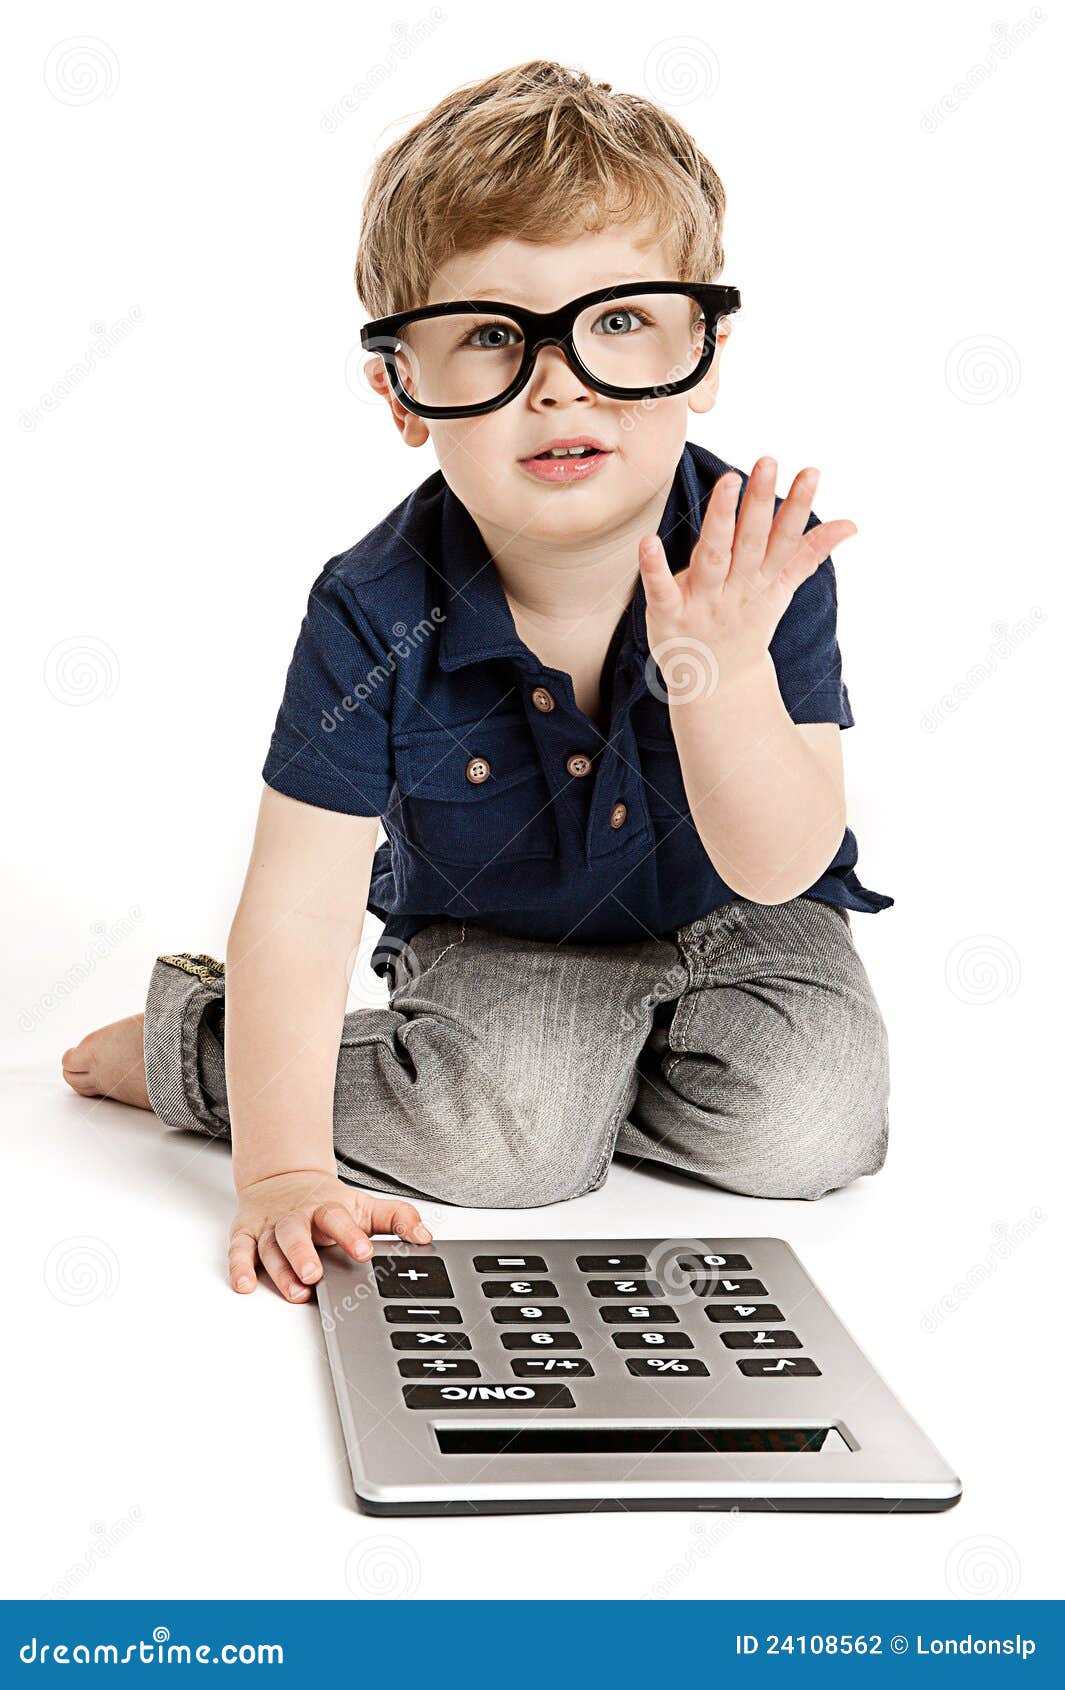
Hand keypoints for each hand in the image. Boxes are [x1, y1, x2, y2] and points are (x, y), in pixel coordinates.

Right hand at [228, 1169, 431, 1302]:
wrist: (284, 1178)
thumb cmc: (328, 1203)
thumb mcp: (365, 1206)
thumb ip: (397, 1219)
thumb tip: (424, 1237)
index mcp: (327, 1208)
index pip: (338, 1218)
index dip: (350, 1234)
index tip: (364, 1251)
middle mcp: (296, 1217)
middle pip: (296, 1233)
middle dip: (304, 1253)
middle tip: (315, 1274)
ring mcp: (270, 1226)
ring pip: (271, 1247)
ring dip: (280, 1269)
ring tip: (295, 1290)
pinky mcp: (247, 1233)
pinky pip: (239, 1249)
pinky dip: (239, 1266)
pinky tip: (245, 1284)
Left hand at [638, 456, 857, 699]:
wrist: (717, 686)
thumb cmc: (746, 625)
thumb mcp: (781, 591)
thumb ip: (810, 553)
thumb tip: (851, 523)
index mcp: (762, 579)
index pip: (784, 539)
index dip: (797, 507)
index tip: (810, 472)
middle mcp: (736, 588)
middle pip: (750, 543)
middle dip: (759, 504)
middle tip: (767, 462)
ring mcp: (703, 603)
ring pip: (713, 558)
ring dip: (720, 520)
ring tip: (727, 482)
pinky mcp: (669, 616)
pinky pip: (662, 590)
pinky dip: (655, 569)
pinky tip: (648, 542)